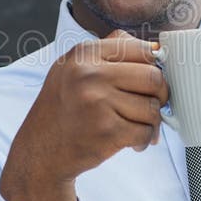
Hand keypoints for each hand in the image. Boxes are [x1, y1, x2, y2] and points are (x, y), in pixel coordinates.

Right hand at [0, 30, 168, 200]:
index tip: (151, 80)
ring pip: (152, 108)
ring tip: (136, 126)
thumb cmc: (63, 108)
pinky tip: (130, 141)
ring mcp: (97, 103)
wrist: (40, 151)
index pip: (141, 49)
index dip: (154, 66)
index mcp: (84, 54)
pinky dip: (144, 140)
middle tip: (152, 104)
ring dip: (151, 122)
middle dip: (160, 94)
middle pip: (153, 77)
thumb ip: (110, 53)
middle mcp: (89, 74)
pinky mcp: (106, 131)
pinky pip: (145, 132)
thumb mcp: (74, 68)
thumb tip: (156, 50)